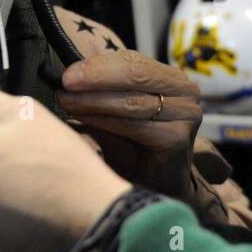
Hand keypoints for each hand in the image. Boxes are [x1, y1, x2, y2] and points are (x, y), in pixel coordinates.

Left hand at [56, 50, 201, 199]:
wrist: (156, 190)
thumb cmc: (134, 152)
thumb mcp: (114, 116)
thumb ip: (98, 95)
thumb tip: (66, 77)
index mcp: (170, 79)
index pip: (132, 60)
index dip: (98, 64)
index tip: (66, 73)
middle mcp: (185, 91)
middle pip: (135, 74)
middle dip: (95, 77)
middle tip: (65, 83)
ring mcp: (186, 114)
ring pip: (132, 100)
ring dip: (94, 99)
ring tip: (65, 101)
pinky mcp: (179, 138)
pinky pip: (134, 124)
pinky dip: (104, 119)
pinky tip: (83, 118)